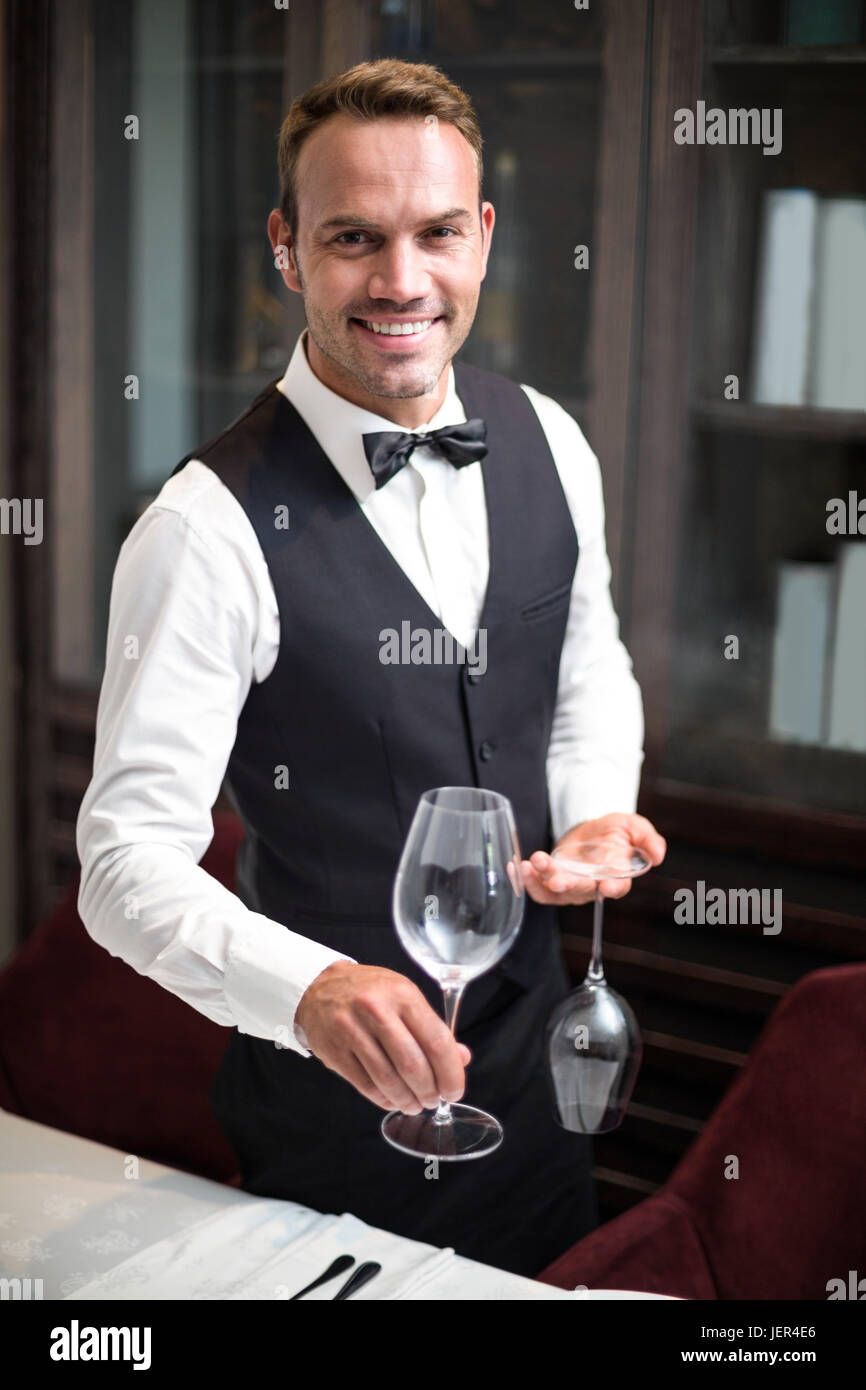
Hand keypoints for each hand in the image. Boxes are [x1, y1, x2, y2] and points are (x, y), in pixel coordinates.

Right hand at [295, 961, 471, 1114]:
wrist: (319, 986)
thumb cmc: (370, 992)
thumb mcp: (405, 997)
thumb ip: (433, 1029)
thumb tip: (462, 1058)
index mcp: (403, 995)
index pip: (436, 1041)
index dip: (450, 1073)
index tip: (454, 1090)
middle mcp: (376, 1010)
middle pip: (412, 1065)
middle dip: (429, 1091)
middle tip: (434, 1100)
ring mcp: (351, 1031)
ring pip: (388, 1079)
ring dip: (407, 1099)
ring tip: (415, 1104)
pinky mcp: (334, 1051)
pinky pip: (366, 1085)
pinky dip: (384, 1099)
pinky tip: (393, 1100)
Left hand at [521, 812, 665, 906]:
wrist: (592, 829)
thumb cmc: (616, 831)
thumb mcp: (634, 826)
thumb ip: (647, 839)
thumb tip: (659, 855)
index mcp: (616, 875)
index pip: (617, 886)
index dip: (613, 887)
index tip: (606, 885)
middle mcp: (592, 886)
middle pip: (580, 891)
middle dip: (567, 885)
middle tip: (556, 879)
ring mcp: (570, 887)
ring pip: (555, 892)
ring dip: (542, 880)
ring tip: (533, 862)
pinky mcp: (551, 883)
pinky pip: (538, 889)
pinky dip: (526, 880)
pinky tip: (517, 866)